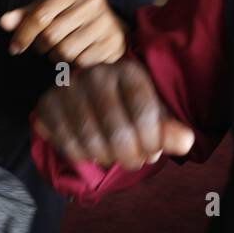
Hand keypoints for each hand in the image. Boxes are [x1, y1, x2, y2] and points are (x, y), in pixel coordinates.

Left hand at [0, 0, 126, 65]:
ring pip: (66, 51)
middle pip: (51, 36)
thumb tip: (3, 22)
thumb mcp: (49, 9)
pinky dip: (74, 64)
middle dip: (41, 47)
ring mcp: (105, 22)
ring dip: (57, 57)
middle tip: (44, 48)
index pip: (40, 15)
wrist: (113, 25)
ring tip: (61, 50)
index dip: (23, 34)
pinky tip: (77, 55)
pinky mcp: (113, 42)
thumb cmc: (73, 16)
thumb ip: (26, 15)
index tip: (15, 48)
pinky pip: (82, 62)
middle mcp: (92, 1)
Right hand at [34, 60, 195, 170]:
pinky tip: (91, 154)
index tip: (153, 153)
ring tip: (113, 158)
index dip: (152, 141)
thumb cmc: (126, 107)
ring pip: (91, 140)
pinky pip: (66, 142)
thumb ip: (169, 130)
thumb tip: (186, 142)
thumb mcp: (152, 115)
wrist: (86, 98)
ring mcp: (69, 87)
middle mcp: (97, 73)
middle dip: (130, 156)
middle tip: (134, 162)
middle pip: (118, 130)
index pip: (144, 111)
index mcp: (128, 70)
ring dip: (106, 159)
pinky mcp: (48, 103)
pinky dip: (82, 157)